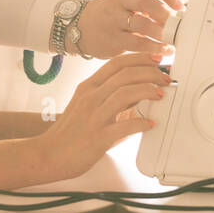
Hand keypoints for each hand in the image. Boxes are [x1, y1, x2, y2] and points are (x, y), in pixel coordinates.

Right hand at [37, 52, 171, 180]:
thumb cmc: (69, 132)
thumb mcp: (86, 105)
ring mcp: (94, 116)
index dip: (140, 58)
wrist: (49, 154)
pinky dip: (142, 123)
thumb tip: (137, 90)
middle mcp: (90, 97)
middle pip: (125, 74)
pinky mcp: (98, 136)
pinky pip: (125, 125)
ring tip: (160, 94)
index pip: (117, 63)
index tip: (156, 58)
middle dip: (150, 72)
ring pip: (126, 93)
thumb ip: (110, 96)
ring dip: (148, 91)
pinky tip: (150, 124)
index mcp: (88, 87)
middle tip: (164, 77)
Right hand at [75, 0, 183, 59]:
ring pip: (140, 23)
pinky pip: (135, 43)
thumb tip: (179, 13)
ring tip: (172, 40)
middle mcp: (119, 1)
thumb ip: (148, 3)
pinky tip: (163, 51)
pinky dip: (152, 48)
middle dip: (164, 11)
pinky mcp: (112, 39)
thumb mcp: (125, 1)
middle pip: (144, 0)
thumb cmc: (109, 14)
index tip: (180, 3)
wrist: (79, 26)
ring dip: (160, 32)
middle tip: (177, 23)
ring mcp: (114, 20)